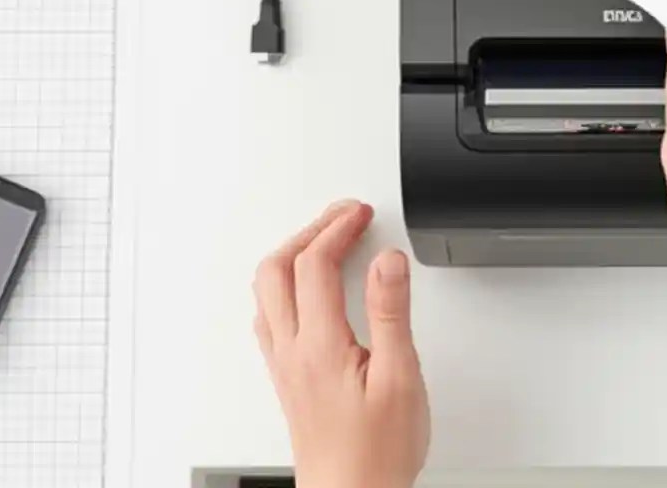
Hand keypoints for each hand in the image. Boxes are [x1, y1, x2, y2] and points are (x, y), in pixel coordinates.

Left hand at [253, 201, 428, 487]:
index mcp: (319, 344)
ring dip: (292, 253)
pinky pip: (270, 316)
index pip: (316, 264)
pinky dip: (285, 286)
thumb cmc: (376, 452)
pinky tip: (306, 291)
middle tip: (344, 217)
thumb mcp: (400, 378)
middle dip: (310, 230)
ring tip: (324, 239)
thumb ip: (391, 313)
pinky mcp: (288, 378)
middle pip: (278, 267)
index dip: (337, 227)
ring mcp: (285, 364)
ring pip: (266, 291)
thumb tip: (387, 260)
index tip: (361, 213)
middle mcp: (292, 350)